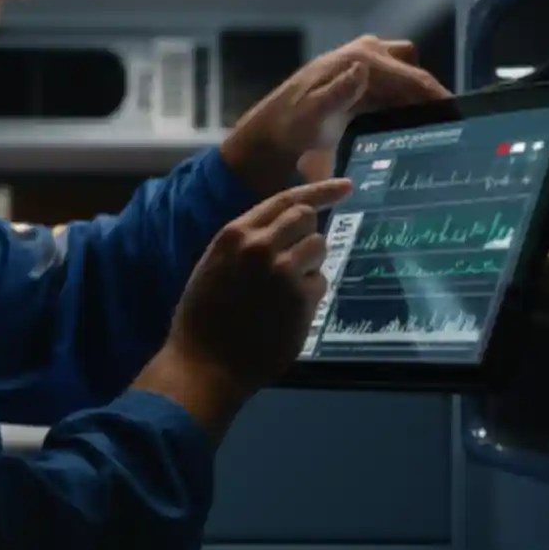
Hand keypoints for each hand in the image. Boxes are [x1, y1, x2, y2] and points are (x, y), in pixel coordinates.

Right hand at [165, 178, 353, 400]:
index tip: (346, 186)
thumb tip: (280, 232)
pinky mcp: (301, 298)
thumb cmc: (202, 319)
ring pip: (319, 246)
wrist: (206, 364)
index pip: (285, 199)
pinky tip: (287, 312)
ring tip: (286, 287)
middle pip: (307, 217)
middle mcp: (260, 245)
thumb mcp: (214, 266)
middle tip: (297, 256)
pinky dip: (310, 294)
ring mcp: (283, 270)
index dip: (320, 190)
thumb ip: (246, 244)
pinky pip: (320, 282)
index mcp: (234, 234)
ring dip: (310, 263)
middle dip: (307, 232)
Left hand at [220, 35, 451, 196]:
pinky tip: (407, 130)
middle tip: (440, 126)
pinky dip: (402, 105)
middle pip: (411, 69)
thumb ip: (335, 94)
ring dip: (414, 98)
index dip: (437, 96)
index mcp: (357, 59)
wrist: (266, 139)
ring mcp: (360, 69)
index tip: (459, 117)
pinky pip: (391, 90)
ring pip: (404, 77)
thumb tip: (363, 67)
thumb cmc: (286, 130)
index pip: (411, 75)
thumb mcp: (308, 115)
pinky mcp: (357, 86)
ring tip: (429, 131)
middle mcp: (363, 57)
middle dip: (425, 93)